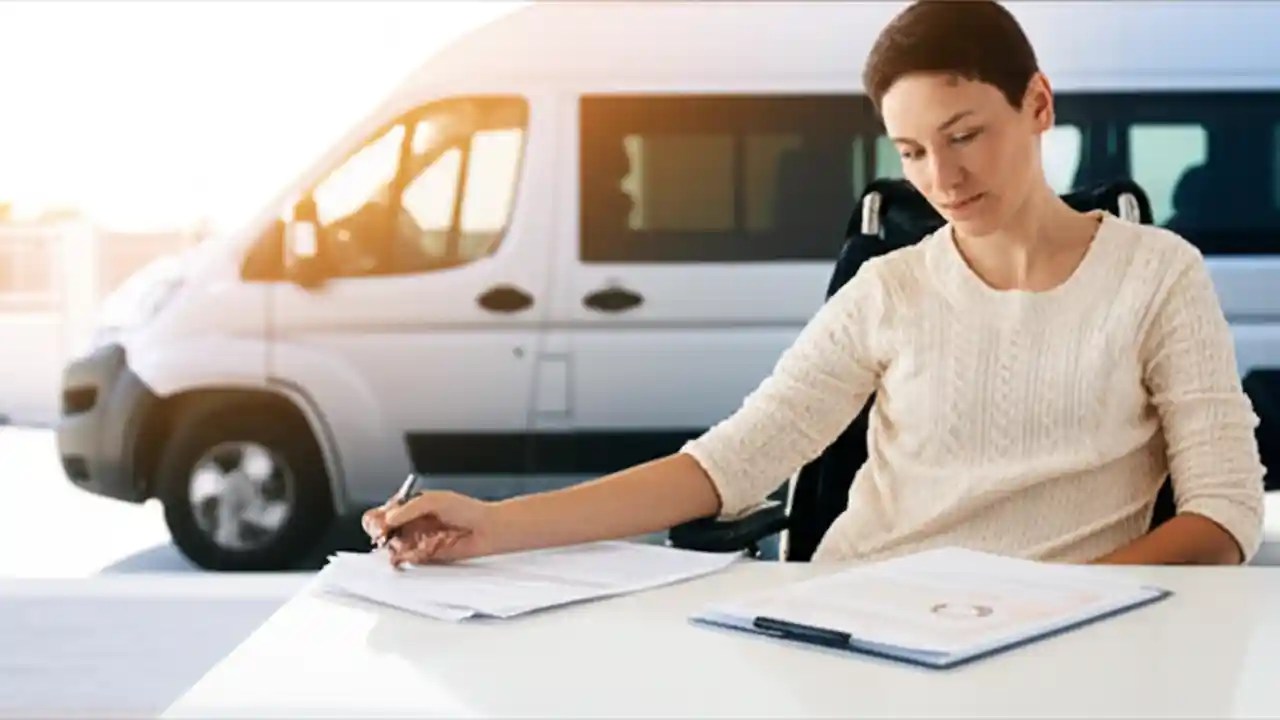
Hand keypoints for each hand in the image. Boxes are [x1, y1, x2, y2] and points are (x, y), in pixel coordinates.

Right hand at [361, 490, 498, 565]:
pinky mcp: (424, 555)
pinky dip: (409, 557)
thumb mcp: (435, 500)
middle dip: (381, 535)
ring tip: (409, 544)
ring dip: (396, 547)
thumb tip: (389, 518)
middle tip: (387, 537)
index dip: (377, 520)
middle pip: (380, 532)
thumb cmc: (466, 509)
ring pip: (391, 548)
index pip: (381, 513)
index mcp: (409, 505)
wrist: (485, 529)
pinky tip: (418, 551)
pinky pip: (407, 559)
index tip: (382, 525)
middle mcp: (409, 523)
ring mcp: (415, 540)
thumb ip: (409, 508)